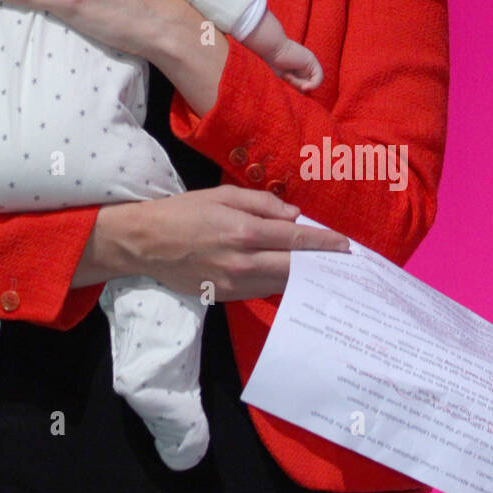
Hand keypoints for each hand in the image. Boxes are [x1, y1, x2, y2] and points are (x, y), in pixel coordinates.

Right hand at [76, 185, 349, 299]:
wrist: (146, 243)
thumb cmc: (184, 212)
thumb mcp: (221, 195)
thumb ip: (261, 203)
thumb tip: (293, 216)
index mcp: (245, 231)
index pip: (296, 239)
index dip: (324, 242)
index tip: (345, 245)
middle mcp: (245, 261)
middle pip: (296, 267)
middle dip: (322, 264)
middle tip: (344, 263)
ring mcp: (237, 284)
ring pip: (282, 283)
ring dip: (304, 277)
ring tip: (324, 271)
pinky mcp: (228, 297)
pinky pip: (263, 290)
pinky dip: (279, 283)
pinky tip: (289, 278)